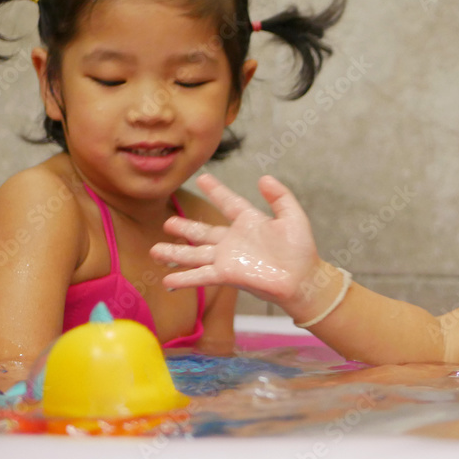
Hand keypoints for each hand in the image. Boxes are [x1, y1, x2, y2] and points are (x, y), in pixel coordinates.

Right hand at [152, 173, 319, 304]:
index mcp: (250, 222)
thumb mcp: (293, 217)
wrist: (303, 280)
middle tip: (167, 223)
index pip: (229, 202)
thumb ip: (280, 196)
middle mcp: (234, 240)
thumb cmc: (300, 250)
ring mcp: (228, 258)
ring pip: (195, 254)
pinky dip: (184, 278)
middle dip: (186, 227)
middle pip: (204, 231)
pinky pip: (201, 275)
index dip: (216, 191)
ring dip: (175, 253)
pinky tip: (167, 281)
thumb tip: (264, 177)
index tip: (204, 178)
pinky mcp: (227, 274)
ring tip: (155, 251)